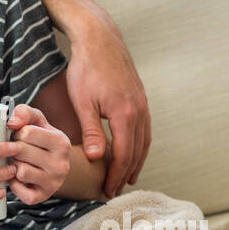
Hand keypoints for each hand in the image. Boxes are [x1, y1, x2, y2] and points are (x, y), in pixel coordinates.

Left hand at [2, 103, 69, 203]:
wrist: (54, 168)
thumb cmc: (41, 140)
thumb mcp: (37, 121)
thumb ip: (24, 113)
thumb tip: (12, 121)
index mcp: (61, 143)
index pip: (27, 132)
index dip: (17, 132)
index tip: (19, 135)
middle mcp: (61, 165)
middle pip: (21, 151)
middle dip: (13, 148)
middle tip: (16, 150)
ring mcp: (53, 183)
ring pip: (20, 171)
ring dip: (12, 165)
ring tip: (17, 162)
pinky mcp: (41, 197)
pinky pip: (17, 189)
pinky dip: (12, 182)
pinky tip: (16, 176)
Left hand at [65, 12, 150, 198]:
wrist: (99, 39)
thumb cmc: (85, 68)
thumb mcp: (83, 101)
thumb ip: (91, 130)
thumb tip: (96, 158)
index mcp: (125, 114)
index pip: (124, 155)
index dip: (116, 175)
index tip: (108, 190)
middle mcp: (139, 111)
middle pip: (137, 151)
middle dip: (127, 173)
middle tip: (116, 190)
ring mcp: (143, 103)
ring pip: (144, 140)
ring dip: (137, 161)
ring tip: (128, 177)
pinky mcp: (140, 97)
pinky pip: (145, 128)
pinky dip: (140, 144)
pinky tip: (133, 150)